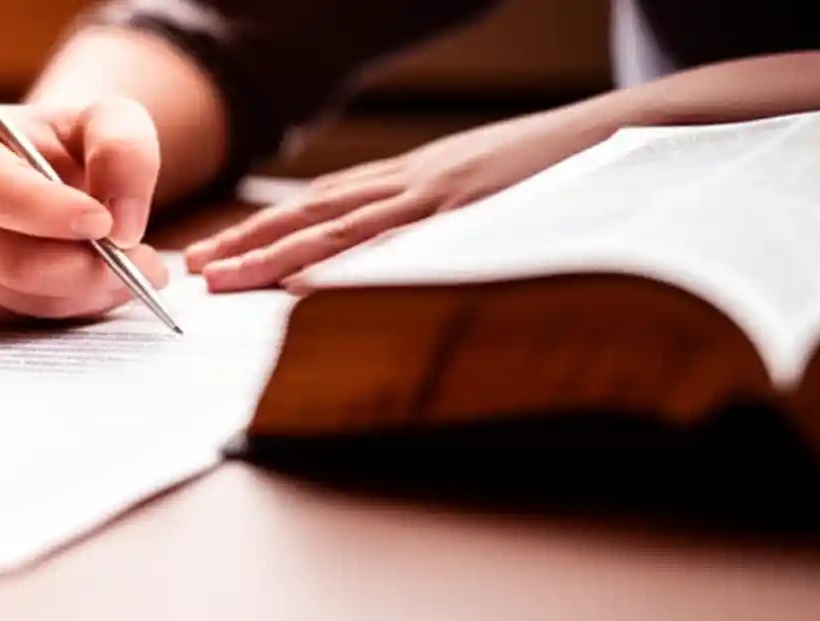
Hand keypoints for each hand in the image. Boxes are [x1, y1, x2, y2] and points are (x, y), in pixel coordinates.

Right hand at [0, 98, 167, 322]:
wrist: (57, 173)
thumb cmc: (77, 143)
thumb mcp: (112, 122)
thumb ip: (123, 153)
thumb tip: (123, 227)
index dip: (48, 212)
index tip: (103, 222)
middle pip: (13, 262)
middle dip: (89, 268)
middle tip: (144, 262)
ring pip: (30, 299)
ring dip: (94, 290)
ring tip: (131, 264)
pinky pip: (31, 320)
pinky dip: (80, 306)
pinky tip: (100, 278)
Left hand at [184, 106, 604, 290]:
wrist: (621, 135)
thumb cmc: (555, 169)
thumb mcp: (486, 188)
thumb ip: (440, 216)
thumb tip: (399, 258)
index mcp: (416, 178)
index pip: (324, 204)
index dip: (267, 228)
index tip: (221, 253)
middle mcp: (415, 183)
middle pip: (315, 214)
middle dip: (251, 244)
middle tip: (198, 272)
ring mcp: (439, 197)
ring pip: (340, 227)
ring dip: (276, 255)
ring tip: (225, 281)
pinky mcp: (469, 213)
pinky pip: (398, 246)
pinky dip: (350, 265)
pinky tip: (306, 285)